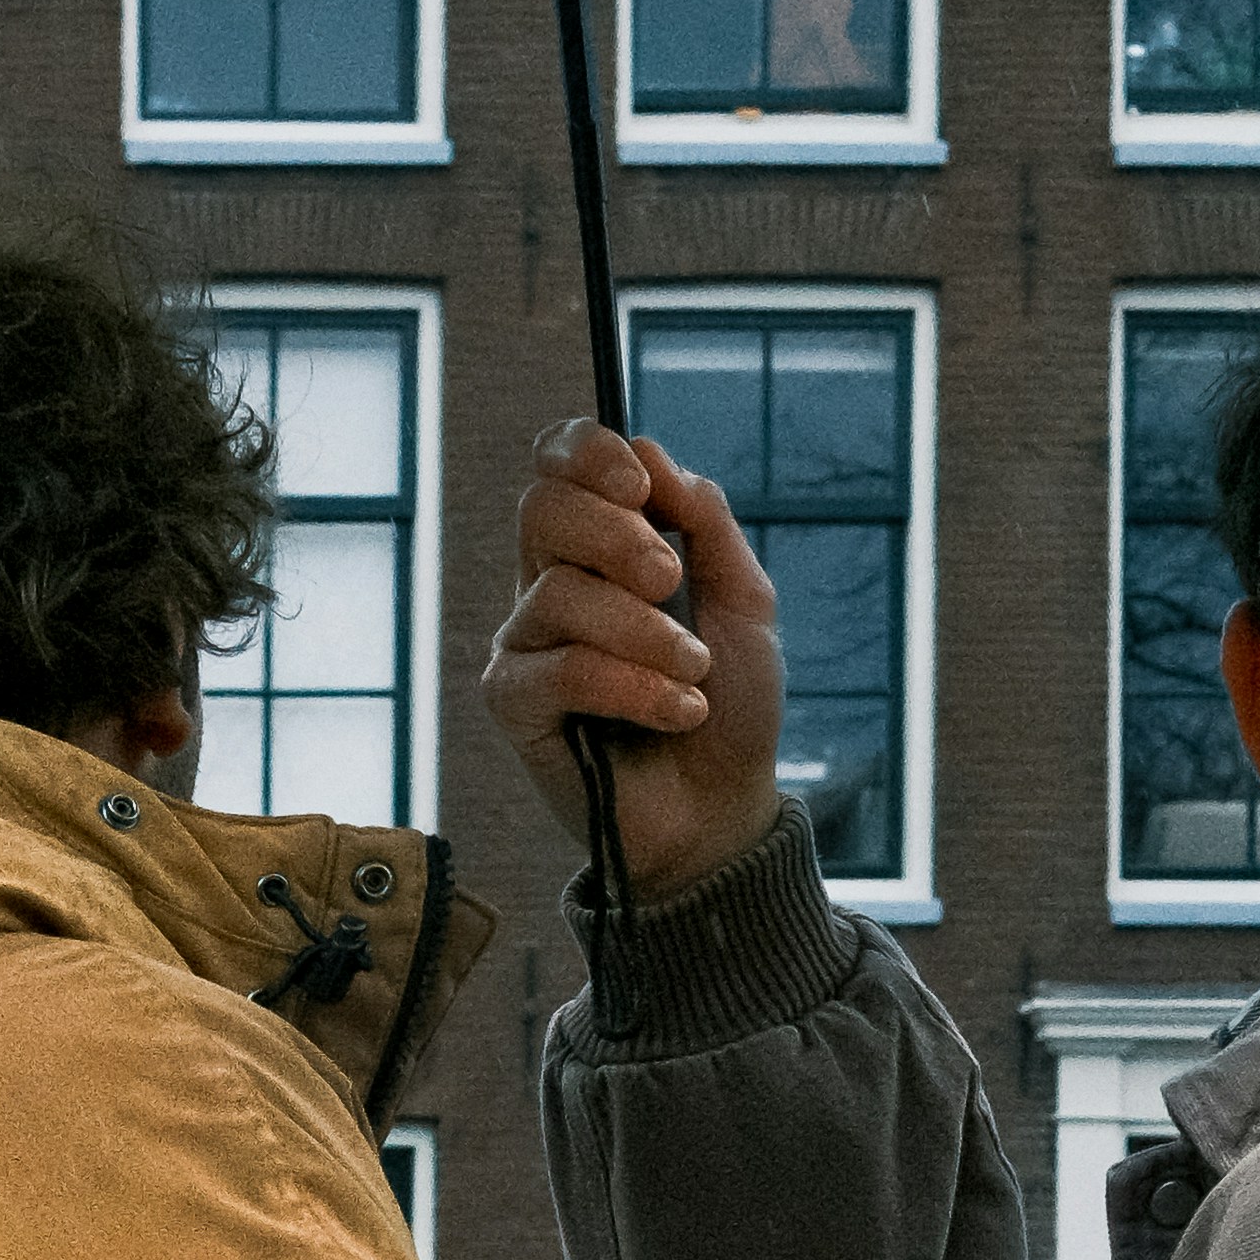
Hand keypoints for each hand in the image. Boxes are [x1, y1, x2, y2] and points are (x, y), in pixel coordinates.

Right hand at [483, 425, 785, 900]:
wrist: (725, 807)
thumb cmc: (731, 705)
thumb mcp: (746, 603)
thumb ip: (706, 524)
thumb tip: (653, 453)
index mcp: (600, 545)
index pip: (558, 465)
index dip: (585, 452)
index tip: (641, 487)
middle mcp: (550, 583)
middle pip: (542, 509)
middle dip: (619, 536)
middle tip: (671, 582)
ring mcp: (527, 642)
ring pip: (560, 592)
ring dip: (647, 633)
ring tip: (695, 672)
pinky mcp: (514, 704)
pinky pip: (562, 668)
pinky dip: (632, 687)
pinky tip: (678, 711)